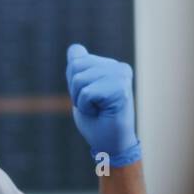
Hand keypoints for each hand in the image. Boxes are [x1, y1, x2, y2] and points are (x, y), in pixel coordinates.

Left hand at [65, 44, 140, 166]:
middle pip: (75, 67)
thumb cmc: (96, 121)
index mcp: (111, 65)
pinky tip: (101, 113)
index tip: (88, 97)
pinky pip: (86, 93)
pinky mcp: (119, 89)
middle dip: (75, 90)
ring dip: (81, 100)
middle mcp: (118, 67)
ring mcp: (121, 76)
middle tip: (92, 105)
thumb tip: (74, 48)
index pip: (76, 59)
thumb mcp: (82, 90)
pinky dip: (86, 107)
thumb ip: (79, 70)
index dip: (73, 82)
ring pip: (79, 79)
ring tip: (97, 109)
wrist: (111, 145)